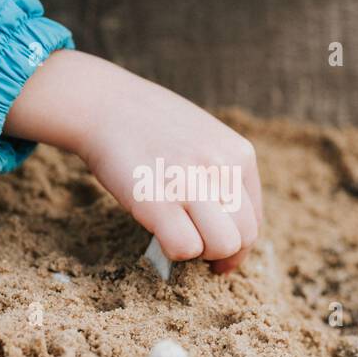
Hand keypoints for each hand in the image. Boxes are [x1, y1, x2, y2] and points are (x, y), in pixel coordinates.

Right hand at [4, 50, 261, 273]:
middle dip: (220, 251)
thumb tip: (226, 219)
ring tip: (177, 238)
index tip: (215, 250)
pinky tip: (158, 236)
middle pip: (244, 237)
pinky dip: (173, 253)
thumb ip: (220, 171)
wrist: (103, 104)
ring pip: (222, 246)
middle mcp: (222, 168)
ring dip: (199, 253)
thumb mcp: (203, 137)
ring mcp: (191, 183)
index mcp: (239, 154)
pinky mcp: (157, 200)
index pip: (254, 218)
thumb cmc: (149, 124)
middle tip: (194, 246)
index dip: (236, 242)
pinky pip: (184, 247)